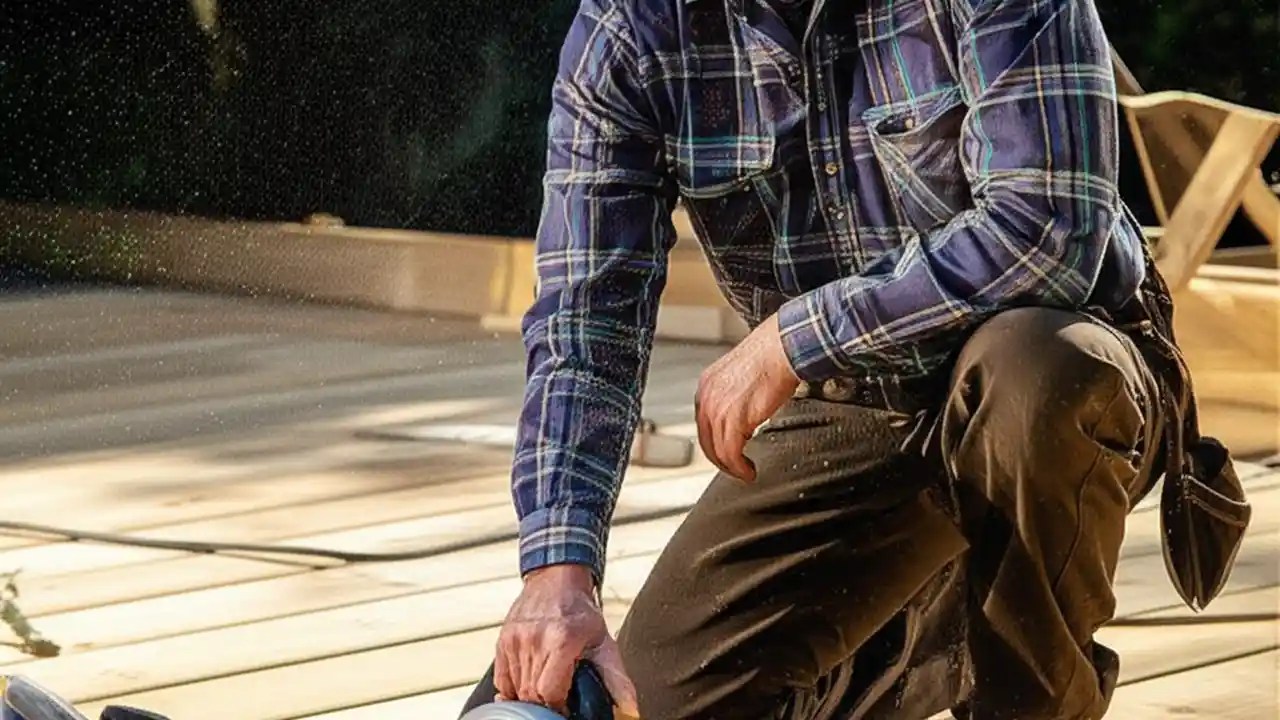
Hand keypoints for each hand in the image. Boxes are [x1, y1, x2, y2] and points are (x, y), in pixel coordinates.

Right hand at [494, 564, 639, 715]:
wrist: (556, 579)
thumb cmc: (580, 611)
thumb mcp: (604, 642)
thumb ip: (616, 678)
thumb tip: (630, 707)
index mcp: (562, 639)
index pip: (550, 692)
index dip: (558, 706)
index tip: (566, 707)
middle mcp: (535, 639)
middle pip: (532, 693)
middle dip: (546, 703)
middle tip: (558, 698)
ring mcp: (516, 639)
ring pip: (517, 688)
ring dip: (530, 695)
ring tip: (546, 686)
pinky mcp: (503, 640)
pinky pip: (501, 679)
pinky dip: (512, 688)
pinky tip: (527, 683)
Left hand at [695, 313, 799, 481]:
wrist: (782, 348)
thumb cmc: (772, 355)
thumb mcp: (743, 374)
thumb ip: (736, 394)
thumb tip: (743, 411)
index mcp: (707, 385)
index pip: (704, 423)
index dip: (716, 440)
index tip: (727, 450)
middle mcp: (707, 398)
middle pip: (706, 440)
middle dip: (721, 458)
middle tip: (735, 467)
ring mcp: (718, 410)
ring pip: (717, 451)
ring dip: (731, 467)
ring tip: (744, 472)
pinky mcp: (734, 421)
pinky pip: (731, 454)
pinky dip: (739, 468)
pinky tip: (748, 471)